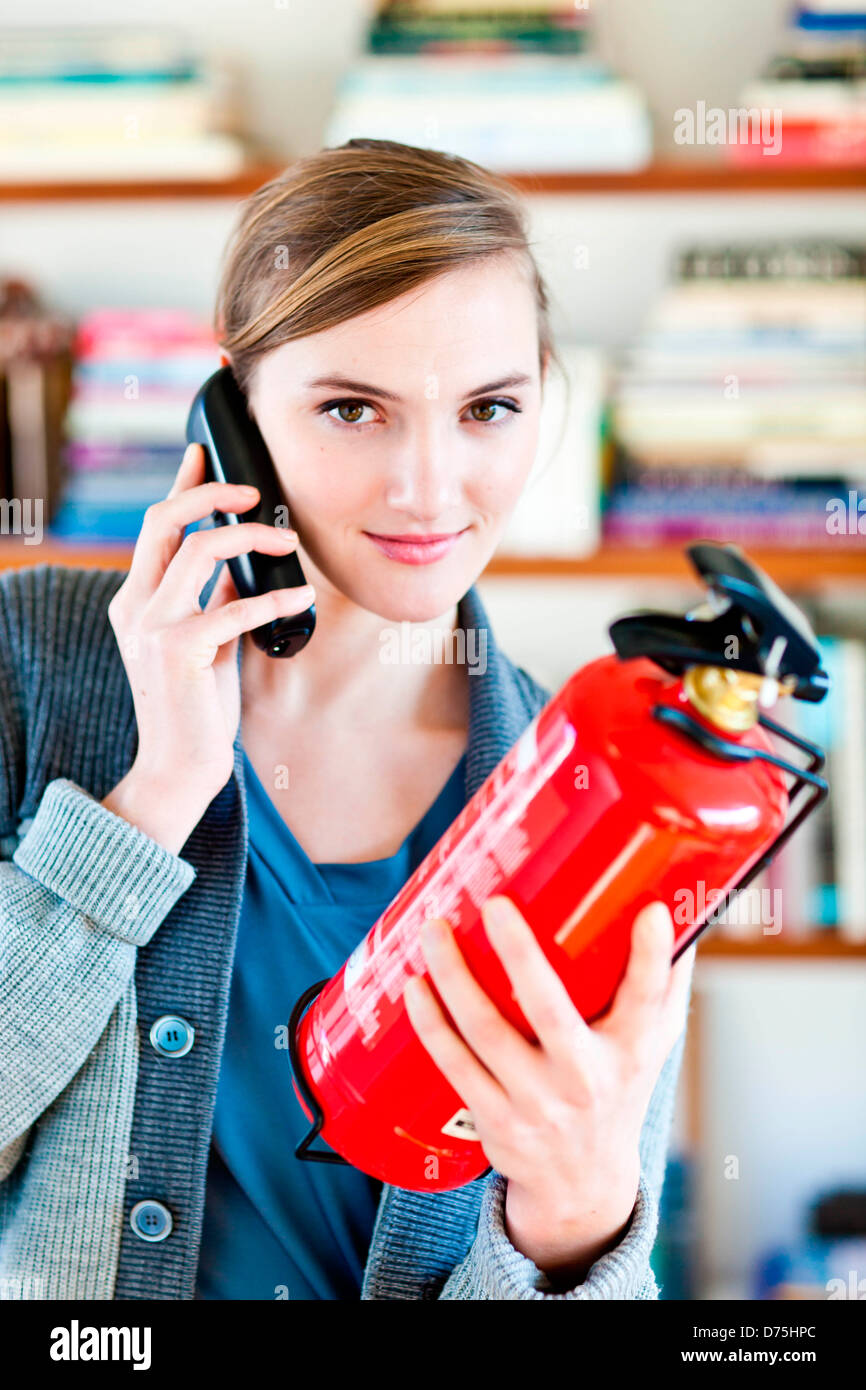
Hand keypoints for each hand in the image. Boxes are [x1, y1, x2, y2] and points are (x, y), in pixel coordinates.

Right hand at [103, 442, 314, 852]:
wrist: (179, 765)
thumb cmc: (196, 705)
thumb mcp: (206, 641)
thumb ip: (214, 599)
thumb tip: (243, 564)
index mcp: (135, 599)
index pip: (155, 526)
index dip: (180, 485)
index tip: (203, 454)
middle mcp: (135, 606)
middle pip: (166, 521)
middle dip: (213, 495)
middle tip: (256, 494)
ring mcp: (152, 628)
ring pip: (200, 550)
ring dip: (252, 539)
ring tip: (287, 544)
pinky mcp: (178, 653)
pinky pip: (233, 607)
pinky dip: (275, 598)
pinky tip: (302, 597)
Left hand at [403, 897, 693, 1286]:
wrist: (582, 1182)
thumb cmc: (617, 1087)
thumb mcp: (653, 1042)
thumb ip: (664, 978)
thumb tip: (671, 905)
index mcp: (631, 1050)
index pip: (646, 997)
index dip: (651, 955)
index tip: (651, 911)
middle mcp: (584, 1077)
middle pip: (549, 1009)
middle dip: (519, 953)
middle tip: (493, 903)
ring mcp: (536, 1102)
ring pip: (486, 1031)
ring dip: (454, 977)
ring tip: (434, 931)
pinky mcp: (495, 1120)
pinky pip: (455, 1066)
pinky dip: (431, 1025)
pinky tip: (416, 987)